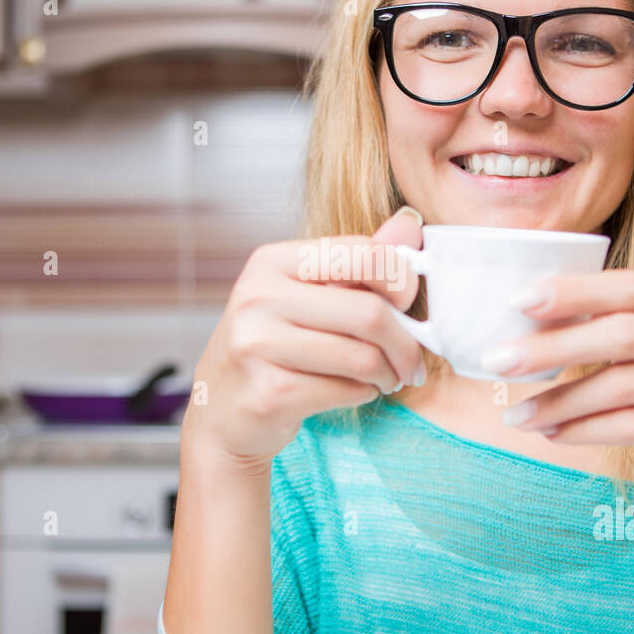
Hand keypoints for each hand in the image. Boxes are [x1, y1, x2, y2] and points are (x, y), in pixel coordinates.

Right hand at [184, 208, 425, 465]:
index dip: (402, 282)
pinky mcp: (267, 393)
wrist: (222, 409)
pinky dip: (364, 394)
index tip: (407, 306)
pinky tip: (356, 392)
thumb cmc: (273, 345)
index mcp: (271, 262)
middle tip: (411, 361)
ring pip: (363, 358)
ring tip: (388, 378)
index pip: (365, 254)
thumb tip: (410, 223)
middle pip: (371, 312)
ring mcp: (257, 345)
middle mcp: (258, 297)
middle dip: (407, 343)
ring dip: (389, 373)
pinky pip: (346, 391)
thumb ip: (358, 262)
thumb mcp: (307, 294)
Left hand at [485, 269, 633, 552]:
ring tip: (518, 413)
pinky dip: (586, 430)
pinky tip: (555, 434)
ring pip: (621, 384)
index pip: (632, 287)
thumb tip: (548, 329)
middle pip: (620, 332)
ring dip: (560, 400)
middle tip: (497, 359)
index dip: (571, 291)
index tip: (517, 300)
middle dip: (550, 346)